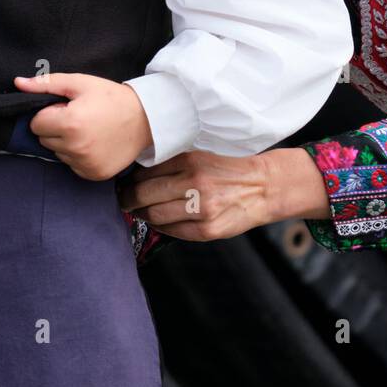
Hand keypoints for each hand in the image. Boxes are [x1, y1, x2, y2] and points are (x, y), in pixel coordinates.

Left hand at [13, 72, 153, 179]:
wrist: (146, 119)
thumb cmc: (111, 97)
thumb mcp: (80, 83)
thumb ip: (46, 84)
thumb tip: (18, 83)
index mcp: (69, 123)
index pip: (35, 124)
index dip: (48, 114)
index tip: (67, 109)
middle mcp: (75, 147)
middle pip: (44, 140)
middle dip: (55, 128)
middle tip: (79, 118)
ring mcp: (84, 164)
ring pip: (57, 154)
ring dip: (66, 143)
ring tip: (88, 130)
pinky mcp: (93, 174)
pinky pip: (72, 165)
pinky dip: (78, 156)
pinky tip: (94, 143)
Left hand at [116, 146, 331, 240]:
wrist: (263, 187)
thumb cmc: (229, 169)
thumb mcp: (202, 154)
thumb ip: (174, 162)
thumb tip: (138, 172)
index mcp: (191, 160)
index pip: (146, 172)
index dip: (131, 180)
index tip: (125, 183)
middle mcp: (195, 183)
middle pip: (145, 194)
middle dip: (128, 199)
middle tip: (123, 200)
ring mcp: (201, 208)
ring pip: (155, 215)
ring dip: (141, 214)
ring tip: (137, 211)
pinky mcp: (207, 229)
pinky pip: (172, 231)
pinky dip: (161, 226)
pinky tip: (159, 221)